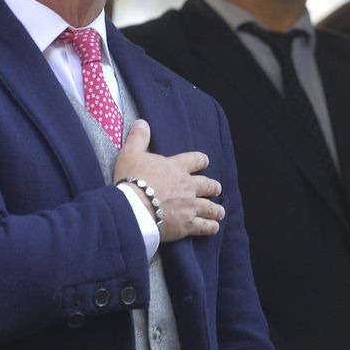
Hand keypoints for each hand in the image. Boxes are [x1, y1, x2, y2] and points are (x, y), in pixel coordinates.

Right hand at [114, 119, 225, 241]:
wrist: (133, 207)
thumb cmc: (131, 179)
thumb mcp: (131, 153)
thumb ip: (138, 137)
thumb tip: (141, 122)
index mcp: (177, 167)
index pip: (196, 160)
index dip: (201, 161)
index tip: (204, 162)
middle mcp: (188, 185)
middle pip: (208, 185)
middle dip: (213, 187)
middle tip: (216, 189)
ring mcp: (190, 205)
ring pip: (210, 207)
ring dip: (216, 209)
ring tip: (219, 212)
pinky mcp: (187, 224)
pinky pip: (205, 226)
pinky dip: (211, 226)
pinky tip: (214, 227)